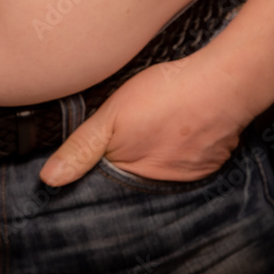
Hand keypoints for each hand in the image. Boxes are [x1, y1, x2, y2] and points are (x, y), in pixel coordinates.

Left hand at [39, 45, 262, 185]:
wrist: (225, 82)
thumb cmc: (168, 96)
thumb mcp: (112, 117)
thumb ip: (81, 148)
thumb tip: (48, 179)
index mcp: (136, 179)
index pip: (107, 191)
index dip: (95, 178)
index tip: (85, 168)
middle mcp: (165, 186)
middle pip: (135, 184)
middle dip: (124, 170)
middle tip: (123, 143)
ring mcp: (191, 175)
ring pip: (162, 172)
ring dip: (154, 159)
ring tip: (150, 136)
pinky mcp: (212, 161)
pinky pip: (188, 161)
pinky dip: (178, 149)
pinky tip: (174, 130)